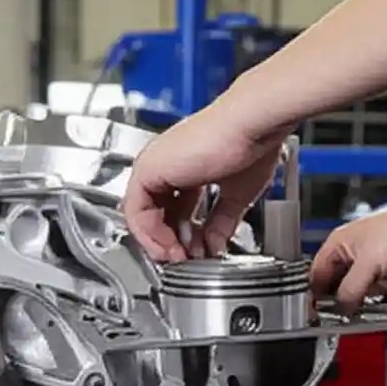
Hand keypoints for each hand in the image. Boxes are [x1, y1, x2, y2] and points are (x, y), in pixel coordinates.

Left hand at [124, 104, 289, 261]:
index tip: (196, 252)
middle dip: (170, 241)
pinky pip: (136, 211)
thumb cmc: (250, 145)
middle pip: (155, 213)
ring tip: (179, 257)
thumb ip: (222, 222)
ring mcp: (154, 164)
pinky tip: (169, 247)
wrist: (250, 126)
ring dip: (159, 241)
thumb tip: (215, 245)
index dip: (182, 235)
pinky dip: (149, 234)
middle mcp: (166, 163)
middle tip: (186, 260)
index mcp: (185, 164)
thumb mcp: (236, 194)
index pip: (172, 208)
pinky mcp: (149, 170)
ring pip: (141, 214)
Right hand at [309, 197, 386, 311]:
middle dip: (330, 304)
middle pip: (333, 289)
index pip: (317, 274)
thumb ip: (349, 288)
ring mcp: (373, 275)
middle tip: (327, 320)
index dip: (312, 293)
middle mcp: (355, 260)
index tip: (310, 311)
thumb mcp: (367, 261)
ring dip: (350, 311)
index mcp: (341, 245)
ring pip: (353, 299)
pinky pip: (373, 306)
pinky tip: (366, 318)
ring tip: (345, 321)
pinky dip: (369, 314)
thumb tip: (341, 307)